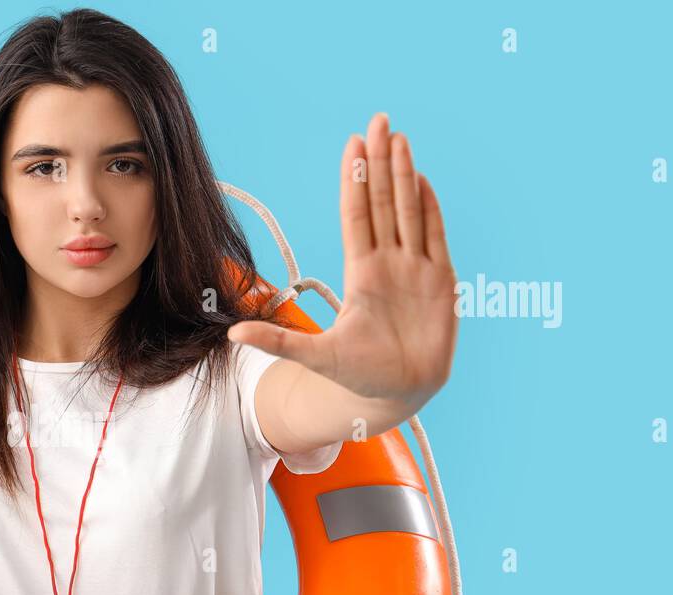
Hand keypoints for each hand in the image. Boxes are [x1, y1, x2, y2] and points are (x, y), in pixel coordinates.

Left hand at [229, 112, 458, 404]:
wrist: (395, 395)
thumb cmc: (355, 376)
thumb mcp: (312, 356)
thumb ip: (276, 341)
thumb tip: (231, 334)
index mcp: (361, 272)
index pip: (357, 214)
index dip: (356, 179)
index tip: (353, 144)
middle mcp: (388, 263)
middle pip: (383, 202)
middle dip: (382, 162)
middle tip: (378, 121)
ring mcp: (415, 269)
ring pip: (409, 211)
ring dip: (405, 175)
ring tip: (400, 138)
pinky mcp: (441, 283)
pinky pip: (436, 237)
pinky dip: (431, 208)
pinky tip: (423, 180)